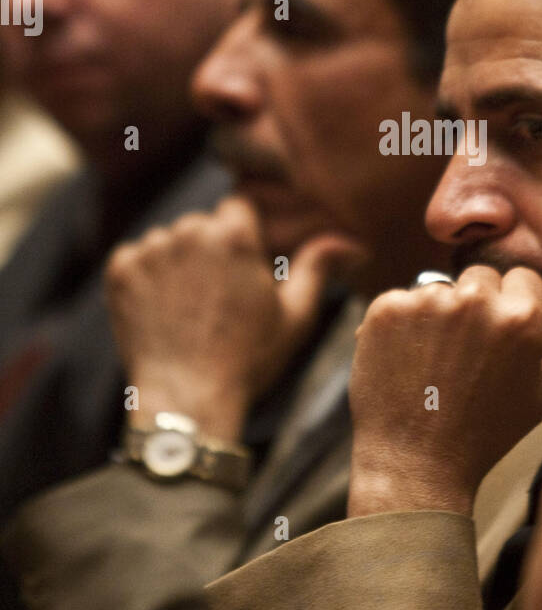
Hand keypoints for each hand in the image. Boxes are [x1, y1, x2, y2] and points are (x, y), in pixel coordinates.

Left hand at [106, 197, 361, 442]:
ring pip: (169, 241)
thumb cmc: (248, 360)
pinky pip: (136, 258)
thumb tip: (353, 243)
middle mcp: (189, 231)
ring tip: (189, 310)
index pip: (238, 209)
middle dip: (210, 251)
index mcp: (234, 234)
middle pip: (202, 224)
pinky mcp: (120, 271)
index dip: (243, 239)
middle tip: (218, 299)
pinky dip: (147, 279)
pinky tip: (163, 312)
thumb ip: (318, 267)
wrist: (186, 400)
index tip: (244, 271)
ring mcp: (151, 250)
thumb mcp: (295, 315)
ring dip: (178, 263)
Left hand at [347, 266, 541, 516]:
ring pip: (440, 288)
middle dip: (477, 307)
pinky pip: (399, 300)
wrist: (413, 464)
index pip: (523, 281)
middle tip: (467, 354)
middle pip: (481, 277)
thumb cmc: (483, 435)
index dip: (514, 310)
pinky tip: (405, 361)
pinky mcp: (385, 308)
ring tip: (434, 363)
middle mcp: (474, 300)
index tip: (501, 341)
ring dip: (437, 315)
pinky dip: (400, 326)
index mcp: (520, 317)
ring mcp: (426, 302)